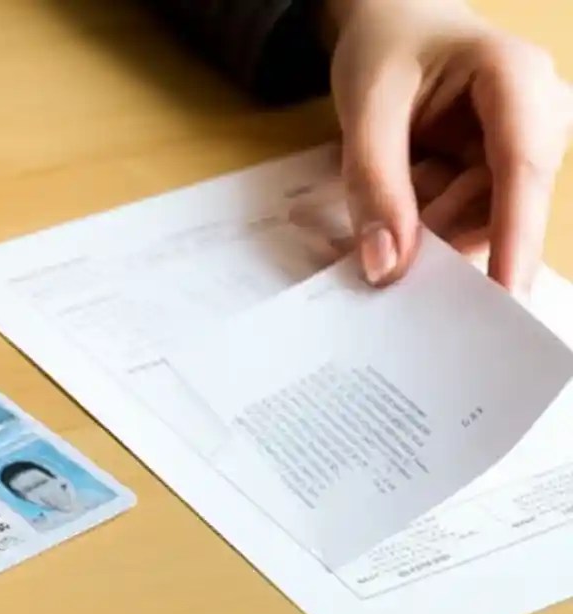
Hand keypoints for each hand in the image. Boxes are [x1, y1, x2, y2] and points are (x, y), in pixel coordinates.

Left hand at [325, 0, 571, 292]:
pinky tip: (395, 217)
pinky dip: (427, 224)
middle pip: (503, 204)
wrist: (391, 25)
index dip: (514, 237)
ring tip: (381, 224)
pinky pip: (466, 215)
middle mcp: (537, 114)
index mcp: (516, 78)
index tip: (504, 296)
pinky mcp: (498, 169)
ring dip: (430, 233)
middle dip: (444, 239)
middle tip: (387, 266)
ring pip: (482, 219)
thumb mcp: (365, 107)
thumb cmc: (384, 49)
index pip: (522, 169)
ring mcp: (522, 145)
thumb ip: (373, 183)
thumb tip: (386, 264)